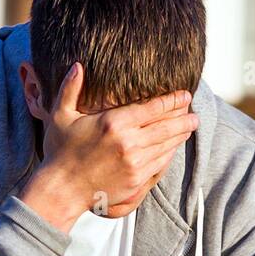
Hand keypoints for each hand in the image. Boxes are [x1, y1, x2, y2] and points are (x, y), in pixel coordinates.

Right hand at [20, 63, 197, 229]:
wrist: (61, 190)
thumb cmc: (59, 153)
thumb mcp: (60, 116)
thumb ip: (70, 89)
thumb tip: (78, 65)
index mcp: (113, 122)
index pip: (153, 108)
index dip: (173, 100)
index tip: (184, 95)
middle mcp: (128, 142)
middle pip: (166, 126)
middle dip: (184, 117)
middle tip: (195, 113)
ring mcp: (135, 163)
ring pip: (166, 145)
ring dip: (181, 135)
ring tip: (191, 126)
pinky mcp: (136, 180)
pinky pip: (160, 164)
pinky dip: (170, 153)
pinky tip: (174, 147)